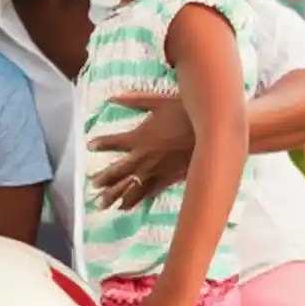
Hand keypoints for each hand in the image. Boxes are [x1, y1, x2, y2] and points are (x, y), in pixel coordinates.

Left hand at [88, 92, 193, 209]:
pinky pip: (147, 194)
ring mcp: (155, 171)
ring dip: (114, 196)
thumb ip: (134, 100)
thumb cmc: (186, 113)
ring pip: (129, 188)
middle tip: (92, 184)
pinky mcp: (168, 180)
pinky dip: (135, 201)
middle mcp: (143, 158)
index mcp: (138, 138)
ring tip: (101, 203)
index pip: (112, 143)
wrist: (214, 133)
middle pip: (117, 172)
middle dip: (103, 179)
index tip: (90, 146)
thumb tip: (111, 97)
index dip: (100, 144)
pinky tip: (126, 207)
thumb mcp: (158, 101)